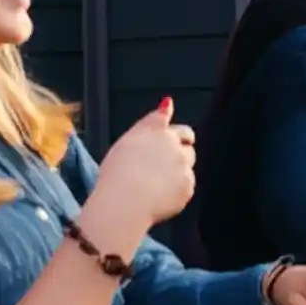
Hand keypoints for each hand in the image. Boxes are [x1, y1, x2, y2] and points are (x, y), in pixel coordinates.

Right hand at [93, 97, 194, 226]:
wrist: (123, 201)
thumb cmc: (117, 172)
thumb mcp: (129, 139)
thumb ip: (152, 121)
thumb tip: (168, 103)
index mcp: (158, 131)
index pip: (180, 129)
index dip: (177, 137)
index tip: (171, 145)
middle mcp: (174, 145)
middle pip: (187, 146)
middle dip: (180, 154)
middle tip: (159, 169)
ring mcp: (183, 166)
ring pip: (187, 167)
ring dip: (178, 172)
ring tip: (154, 184)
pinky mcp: (187, 186)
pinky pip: (186, 188)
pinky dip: (176, 193)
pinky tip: (158, 197)